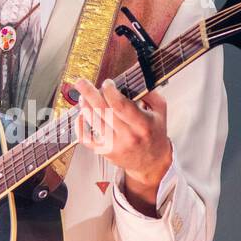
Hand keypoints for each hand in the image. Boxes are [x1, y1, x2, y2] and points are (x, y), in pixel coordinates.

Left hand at [73, 78, 171, 197]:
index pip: (120, 105)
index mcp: (143, 124)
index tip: (107, 83)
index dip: (110, 91)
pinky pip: (85, 137)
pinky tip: (82, 114)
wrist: (151, 162)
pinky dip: (80, 124)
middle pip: (103, 111)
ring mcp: (114, 146)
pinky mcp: (104, 152)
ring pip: (93, 122)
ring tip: (83, 96)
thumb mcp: (160, 111)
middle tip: (81, 82)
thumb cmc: (154, 133)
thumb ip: (148, 92)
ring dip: (85, 106)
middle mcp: (128, 136)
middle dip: (89, 93)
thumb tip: (130, 78)